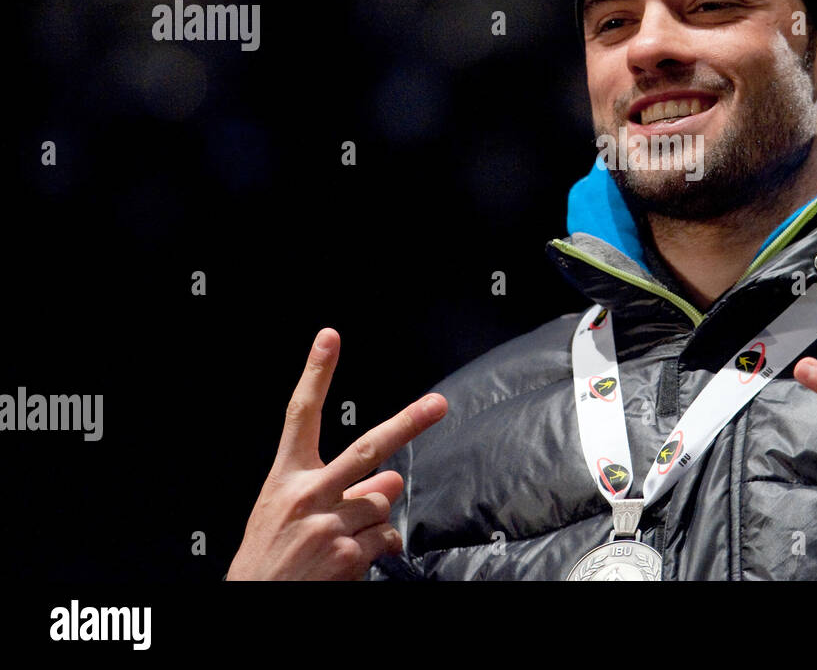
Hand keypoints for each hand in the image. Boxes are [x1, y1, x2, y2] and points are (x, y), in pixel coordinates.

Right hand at [227, 328, 446, 579]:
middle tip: (438, 404)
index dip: (315, 374)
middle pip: (366, 447)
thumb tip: (392, 474)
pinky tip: (349, 561)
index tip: (329, 337)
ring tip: (341, 542)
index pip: (299, 415)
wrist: (252, 606)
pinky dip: (377, 549)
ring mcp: (327, 524)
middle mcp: (306, 495)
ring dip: (372, 522)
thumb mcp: (291, 514)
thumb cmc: (269, 558)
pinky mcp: (345, 554)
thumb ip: (338, 488)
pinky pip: (384, 538)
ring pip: (380, 502)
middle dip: (407, 423)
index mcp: (284, 478)